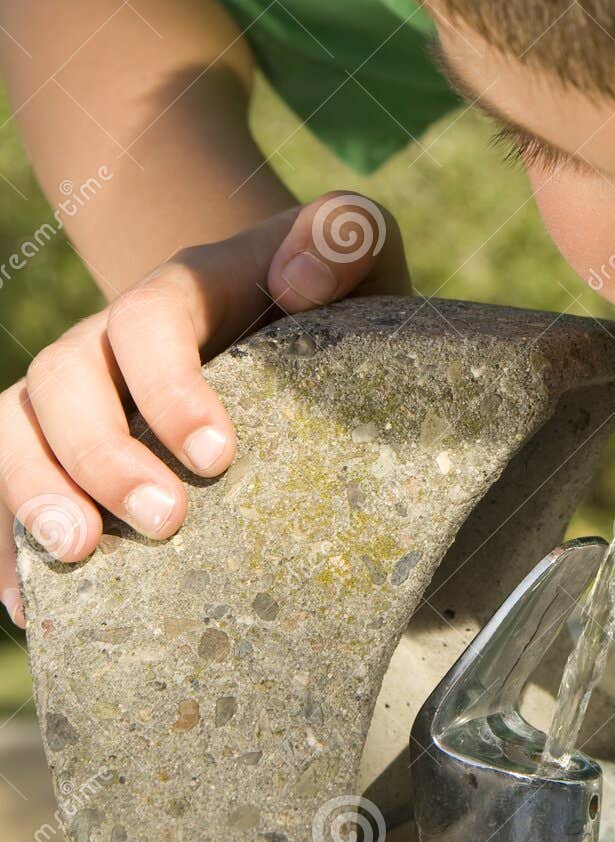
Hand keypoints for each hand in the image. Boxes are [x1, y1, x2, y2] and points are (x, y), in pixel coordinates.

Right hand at [0, 191, 407, 626]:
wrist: (296, 324)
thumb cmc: (333, 294)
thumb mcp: (354, 246)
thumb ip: (341, 236)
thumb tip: (300, 280)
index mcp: (182, 290)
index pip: (148, 321)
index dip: (169, 386)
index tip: (218, 457)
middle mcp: (109, 337)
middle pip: (62, 378)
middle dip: (100, 453)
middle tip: (164, 522)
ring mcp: (76, 394)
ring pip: (10, 429)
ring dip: (29, 493)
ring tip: (76, 554)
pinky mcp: (60, 449)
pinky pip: (3, 484)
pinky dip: (6, 545)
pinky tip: (34, 605)